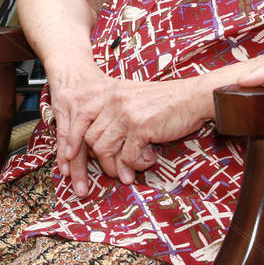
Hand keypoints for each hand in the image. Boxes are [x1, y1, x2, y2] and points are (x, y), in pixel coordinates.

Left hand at [49, 65, 203, 195]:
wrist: (194, 97)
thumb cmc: (167, 101)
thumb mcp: (134, 97)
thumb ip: (115, 112)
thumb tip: (101, 140)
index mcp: (111, 92)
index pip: (81, 116)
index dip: (73, 139)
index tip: (69, 156)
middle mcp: (114, 100)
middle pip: (90, 137)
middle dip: (98, 161)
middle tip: (113, 171)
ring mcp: (126, 113)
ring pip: (104, 149)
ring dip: (115, 167)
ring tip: (129, 172)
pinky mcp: (140, 127)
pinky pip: (127, 156)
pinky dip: (135, 165)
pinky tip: (148, 161)